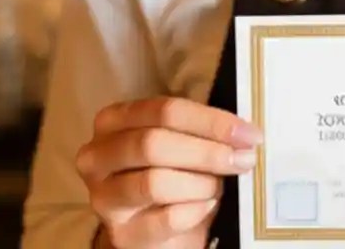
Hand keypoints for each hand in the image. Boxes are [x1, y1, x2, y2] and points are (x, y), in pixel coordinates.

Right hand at [76, 97, 263, 248]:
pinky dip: (195, 211)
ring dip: (200, 183)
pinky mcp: (121, 233)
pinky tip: (207, 206)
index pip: (164, 110)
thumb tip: (245, 134)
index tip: (248, 134)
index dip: (210, 121)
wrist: (158, 229)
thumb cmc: (172, 174)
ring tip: (218, 187)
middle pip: (154, 143)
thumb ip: (203, 132)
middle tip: (243, 160)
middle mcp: (97, 156)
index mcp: (113, 121)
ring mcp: (104, 197)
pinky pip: (165, 219)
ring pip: (155, 182)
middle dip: (207, 152)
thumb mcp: (181, 143)